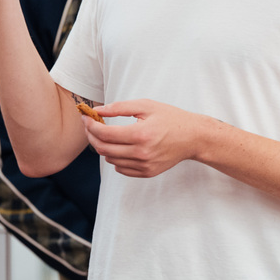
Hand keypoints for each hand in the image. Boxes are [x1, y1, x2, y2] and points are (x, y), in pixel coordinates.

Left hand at [83, 99, 210, 177]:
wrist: (193, 137)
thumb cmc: (170, 118)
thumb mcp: (145, 106)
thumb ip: (119, 108)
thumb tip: (97, 110)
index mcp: (140, 134)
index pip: (104, 134)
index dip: (90, 125)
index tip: (86, 118)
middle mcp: (141, 153)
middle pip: (104, 149)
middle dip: (92, 136)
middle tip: (90, 126)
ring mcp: (145, 165)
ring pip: (110, 160)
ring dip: (103, 147)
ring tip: (105, 134)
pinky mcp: (147, 172)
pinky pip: (121, 169)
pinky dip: (115, 158)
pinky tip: (118, 146)